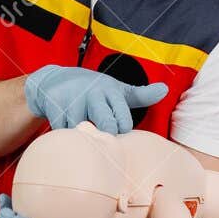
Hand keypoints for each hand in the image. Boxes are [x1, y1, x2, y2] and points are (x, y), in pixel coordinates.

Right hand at [23, 65, 166, 132]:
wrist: (53, 80)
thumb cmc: (93, 90)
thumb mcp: (116, 90)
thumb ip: (140, 95)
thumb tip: (165, 89)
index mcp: (111, 90)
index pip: (123, 120)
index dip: (120, 130)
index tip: (116, 129)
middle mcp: (93, 92)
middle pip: (106, 125)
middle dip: (105, 135)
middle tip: (100, 135)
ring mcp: (73, 98)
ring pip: (83, 131)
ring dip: (83, 137)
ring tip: (82, 131)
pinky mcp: (54, 104)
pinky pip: (63, 132)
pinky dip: (65, 136)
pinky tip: (65, 128)